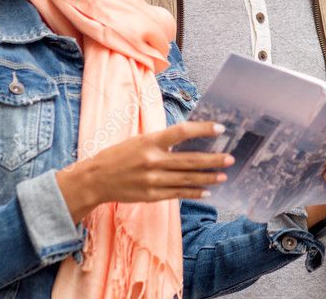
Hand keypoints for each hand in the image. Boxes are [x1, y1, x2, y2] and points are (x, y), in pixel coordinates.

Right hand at [56, 121, 234, 222]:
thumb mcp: (139, 140)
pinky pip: (177, 194)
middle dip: (212, 160)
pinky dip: (194, 193)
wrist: (95, 179)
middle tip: (230, 158)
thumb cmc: (119, 156)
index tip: (220, 129)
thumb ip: (162, 140)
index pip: (181, 132)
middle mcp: (152, 161)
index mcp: (149, 142)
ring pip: (186, 179)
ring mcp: (152, 180)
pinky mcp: (151, 196)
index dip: (202, 130)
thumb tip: (188, 137)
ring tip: (223, 175)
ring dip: (208, 177)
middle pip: (189, 160)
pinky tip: (207, 191)